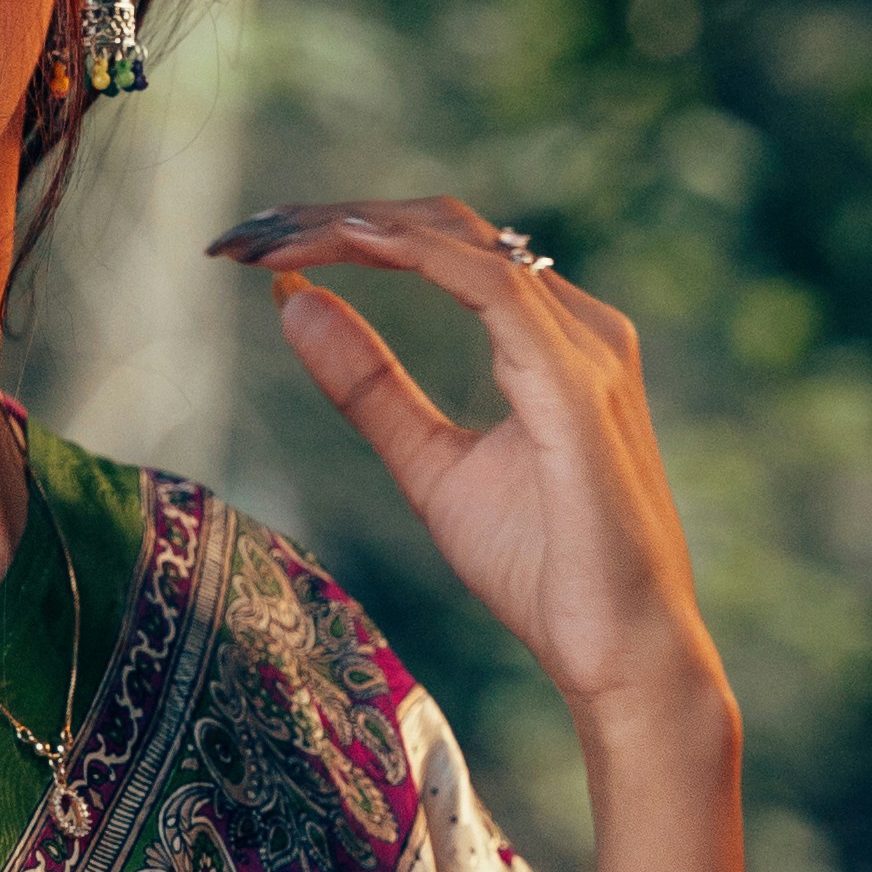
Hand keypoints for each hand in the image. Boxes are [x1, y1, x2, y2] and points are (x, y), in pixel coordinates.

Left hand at [212, 195, 726, 752]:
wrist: (623, 653)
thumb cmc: (546, 571)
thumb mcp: (432, 469)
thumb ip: (371, 389)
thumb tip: (293, 306)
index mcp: (553, 339)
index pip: (446, 248)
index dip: (349, 233)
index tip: (260, 246)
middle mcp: (578, 325)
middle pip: (448, 227)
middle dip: (339, 218)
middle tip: (248, 233)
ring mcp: (584, 348)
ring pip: (461, 241)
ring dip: (358, 228)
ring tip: (276, 236)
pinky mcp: (575, 383)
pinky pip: (491, 288)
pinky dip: (415, 256)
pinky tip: (347, 245)